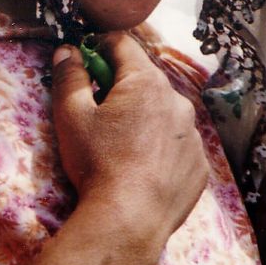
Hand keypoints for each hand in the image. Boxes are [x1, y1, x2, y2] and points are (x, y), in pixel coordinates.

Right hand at [50, 33, 207, 248]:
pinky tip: (139, 167)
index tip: (83, 62)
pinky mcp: (199, 166)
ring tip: (118, 144)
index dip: (98, 47)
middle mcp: (177, 102)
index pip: (122, 44)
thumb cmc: (97, 162)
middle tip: (95, 110)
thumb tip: (66, 51)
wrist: (130, 220)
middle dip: (118, 86)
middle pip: (143, 79)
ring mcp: (192, 135)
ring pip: (162, 112)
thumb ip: (69, 76)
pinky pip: (176, 144)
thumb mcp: (71, 115)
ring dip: (141, 116)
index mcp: (146, 83)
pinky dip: (158, 147)